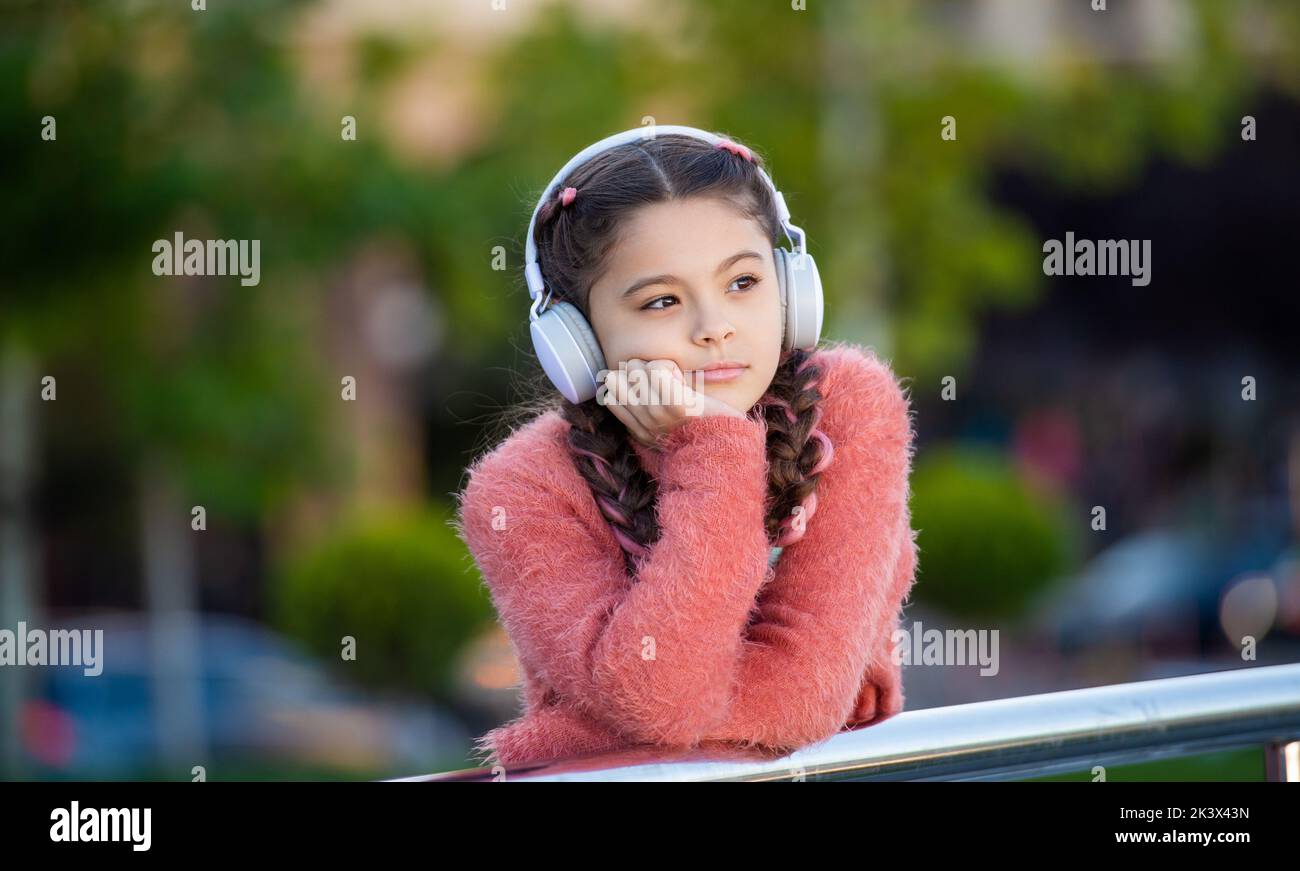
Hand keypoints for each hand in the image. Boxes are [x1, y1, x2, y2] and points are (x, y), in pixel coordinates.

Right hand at [599, 358, 746, 446]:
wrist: (729, 445)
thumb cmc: (704, 427)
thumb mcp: (668, 423)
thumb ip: (647, 406)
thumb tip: (626, 380)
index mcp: (639, 430)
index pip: (610, 392)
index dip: (629, 381)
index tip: (653, 388)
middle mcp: (642, 423)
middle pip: (619, 374)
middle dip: (640, 369)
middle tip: (665, 381)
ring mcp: (657, 414)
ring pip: (636, 367)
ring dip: (655, 366)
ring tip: (675, 379)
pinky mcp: (676, 405)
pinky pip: (656, 369)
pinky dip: (668, 366)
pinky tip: (682, 379)